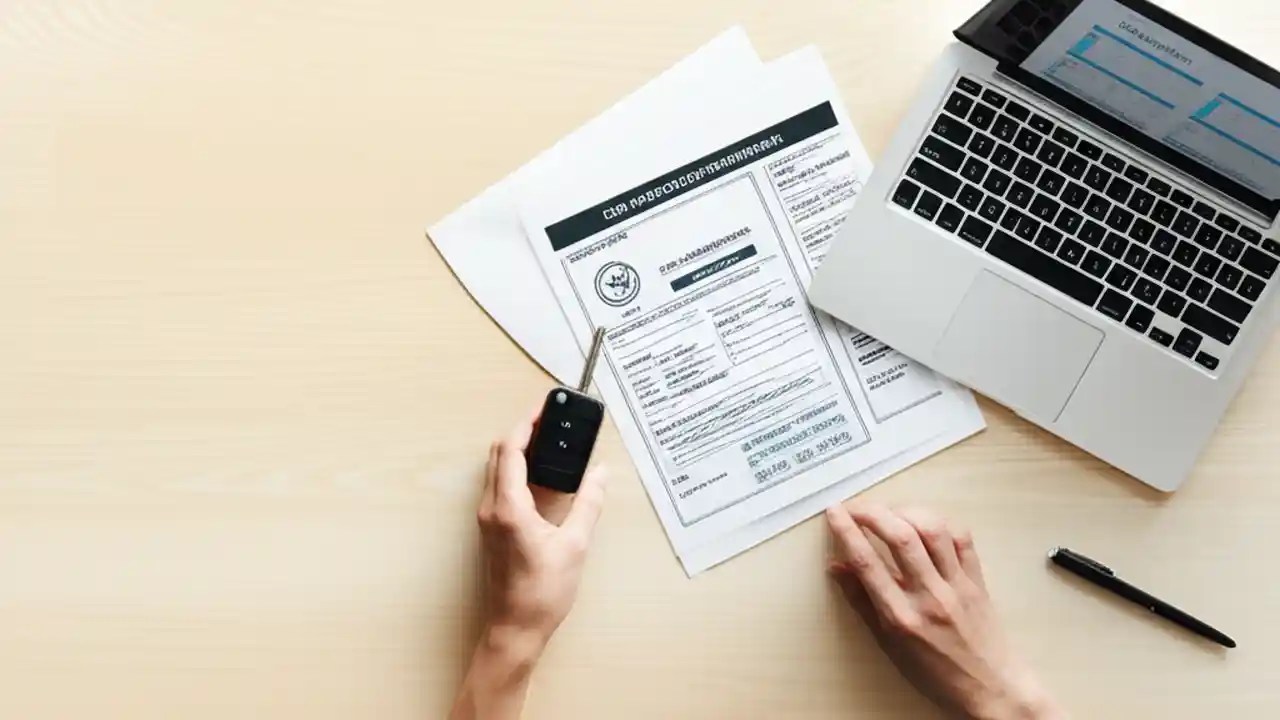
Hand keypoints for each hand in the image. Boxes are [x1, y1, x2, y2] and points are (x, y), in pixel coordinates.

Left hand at [477, 410, 607, 651]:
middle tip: (548, 420)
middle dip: (521, 431)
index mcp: (509, 508)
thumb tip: (600, 474)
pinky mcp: (492, 529)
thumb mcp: (575, 545)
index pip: (511, 450)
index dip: (527, 424)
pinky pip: (499, 486)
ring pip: (496, 469)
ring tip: (546, 441)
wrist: (515, 629)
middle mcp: (491, 509)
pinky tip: (539, 475)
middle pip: (499, 454)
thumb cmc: (541, 593)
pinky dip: (515, 470)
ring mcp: (488, 519)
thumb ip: (588, 504)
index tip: (544, 409)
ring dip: (517, 449)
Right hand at [825, 502, 1064, 719]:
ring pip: (933, 530)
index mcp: (902, 617)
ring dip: (905, 510)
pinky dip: (940, 521)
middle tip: (855, 506)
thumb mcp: (889, 645)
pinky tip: (923, 521)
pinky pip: (961, 538)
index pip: (868, 563)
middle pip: (900, 537)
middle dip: (872, 512)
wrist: (991, 687)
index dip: (847, 531)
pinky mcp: (977, 579)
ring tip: (888, 511)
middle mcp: (930, 596)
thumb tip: (838, 567)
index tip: (834, 512)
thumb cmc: (937, 673)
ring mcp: (957, 585)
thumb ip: (862, 602)